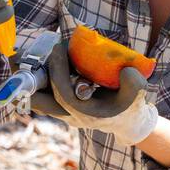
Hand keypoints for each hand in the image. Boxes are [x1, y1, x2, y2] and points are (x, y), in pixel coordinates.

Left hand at [29, 42, 157, 145]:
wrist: (125, 122)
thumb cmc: (130, 107)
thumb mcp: (137, 96)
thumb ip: (135, 85)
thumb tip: (126, 70)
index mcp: (85, 114)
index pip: (63, 94)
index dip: (58, 71)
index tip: (59, 48)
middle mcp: (68, 114)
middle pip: (39, 101)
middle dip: (32, 78)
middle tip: (33, 54)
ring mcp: (62, 110)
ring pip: (37, 96)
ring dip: (34, 75)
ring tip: (33, 53)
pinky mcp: (60, 104)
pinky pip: (42, 90)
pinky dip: (40, 76)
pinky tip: (45, 58)